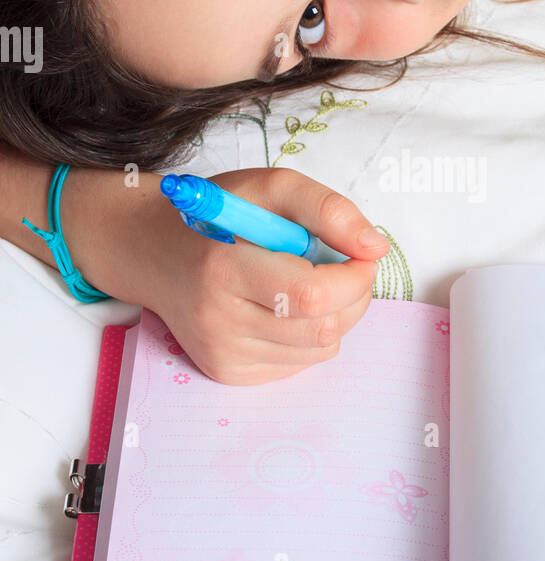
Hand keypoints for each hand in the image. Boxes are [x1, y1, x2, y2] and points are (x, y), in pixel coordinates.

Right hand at [63, 166, 389, 384]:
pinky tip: (286, 307)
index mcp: (224, 268)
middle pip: (324, 328)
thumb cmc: (217, 216)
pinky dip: (309, 334)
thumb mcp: (271, 188)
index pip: (314, 293)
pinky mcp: (227, 372)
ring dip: (336, 315)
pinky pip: (300, 363)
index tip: (361, 253)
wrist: (153, 251)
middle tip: (347, 267)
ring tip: (313, 283)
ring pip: (320, 349)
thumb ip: (328, 209)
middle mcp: (218, 320)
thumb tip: (375, 247)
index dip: (355, 276)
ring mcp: (221, 353)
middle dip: (354, 296)